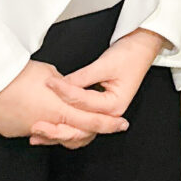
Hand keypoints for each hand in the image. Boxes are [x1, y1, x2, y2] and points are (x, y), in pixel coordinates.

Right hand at [0, 59, 128, 148]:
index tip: (122, 125)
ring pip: (57, 137)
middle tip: (105, 126)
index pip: (92, 122)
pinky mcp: (15, 132)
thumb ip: (65, 86)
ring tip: (75, 123)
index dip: (109, 124)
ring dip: (68, 132)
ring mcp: (30, 131)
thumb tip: (68, 90)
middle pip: (78, 135)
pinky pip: (36, 133)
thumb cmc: (19, 74)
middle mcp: (48, 125)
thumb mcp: (50, 73)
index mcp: (60, 110)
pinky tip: (45, 122)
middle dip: (92, 131)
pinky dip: (45, 129)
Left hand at [32, 29, 167, 147]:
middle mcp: (110, 114)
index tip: (48, 83)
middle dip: (57, 128)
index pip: (82, 101)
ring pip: (78, 127)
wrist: (143, 47)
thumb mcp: (105, 64)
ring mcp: (104, 113)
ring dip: (58, 130)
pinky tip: (50, 123)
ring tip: (38, 132)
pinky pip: (80, 119)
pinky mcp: (99, 108)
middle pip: (80, 126)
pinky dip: (65, 122)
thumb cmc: (130, 54)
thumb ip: (82, 77)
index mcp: (114, 106)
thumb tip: (61, 85)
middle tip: (36, 125)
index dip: (64, 91)